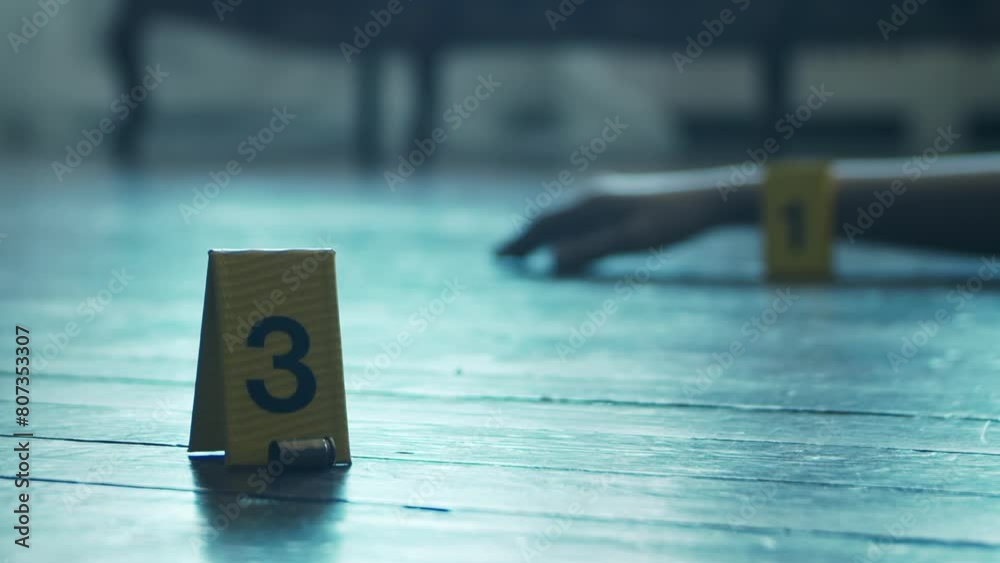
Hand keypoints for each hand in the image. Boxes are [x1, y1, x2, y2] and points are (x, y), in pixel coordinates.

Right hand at [496, 184, 729, 274]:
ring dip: (543, 231)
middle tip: (504, 256)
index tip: (499, 257)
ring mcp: (604, 195)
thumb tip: (549, 262)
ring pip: (563, 214)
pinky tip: (567, 235)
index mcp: (589, 205)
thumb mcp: (627, 242)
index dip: (520, 242)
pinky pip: (577, 214)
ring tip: (528, 247)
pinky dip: (561, 227)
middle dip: (525, 237)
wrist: (704, 200)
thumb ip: (588, 251)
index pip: (544, 225)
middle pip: (548, 216)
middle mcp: (591, 195)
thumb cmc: (668, 224)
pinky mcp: (617, 199)